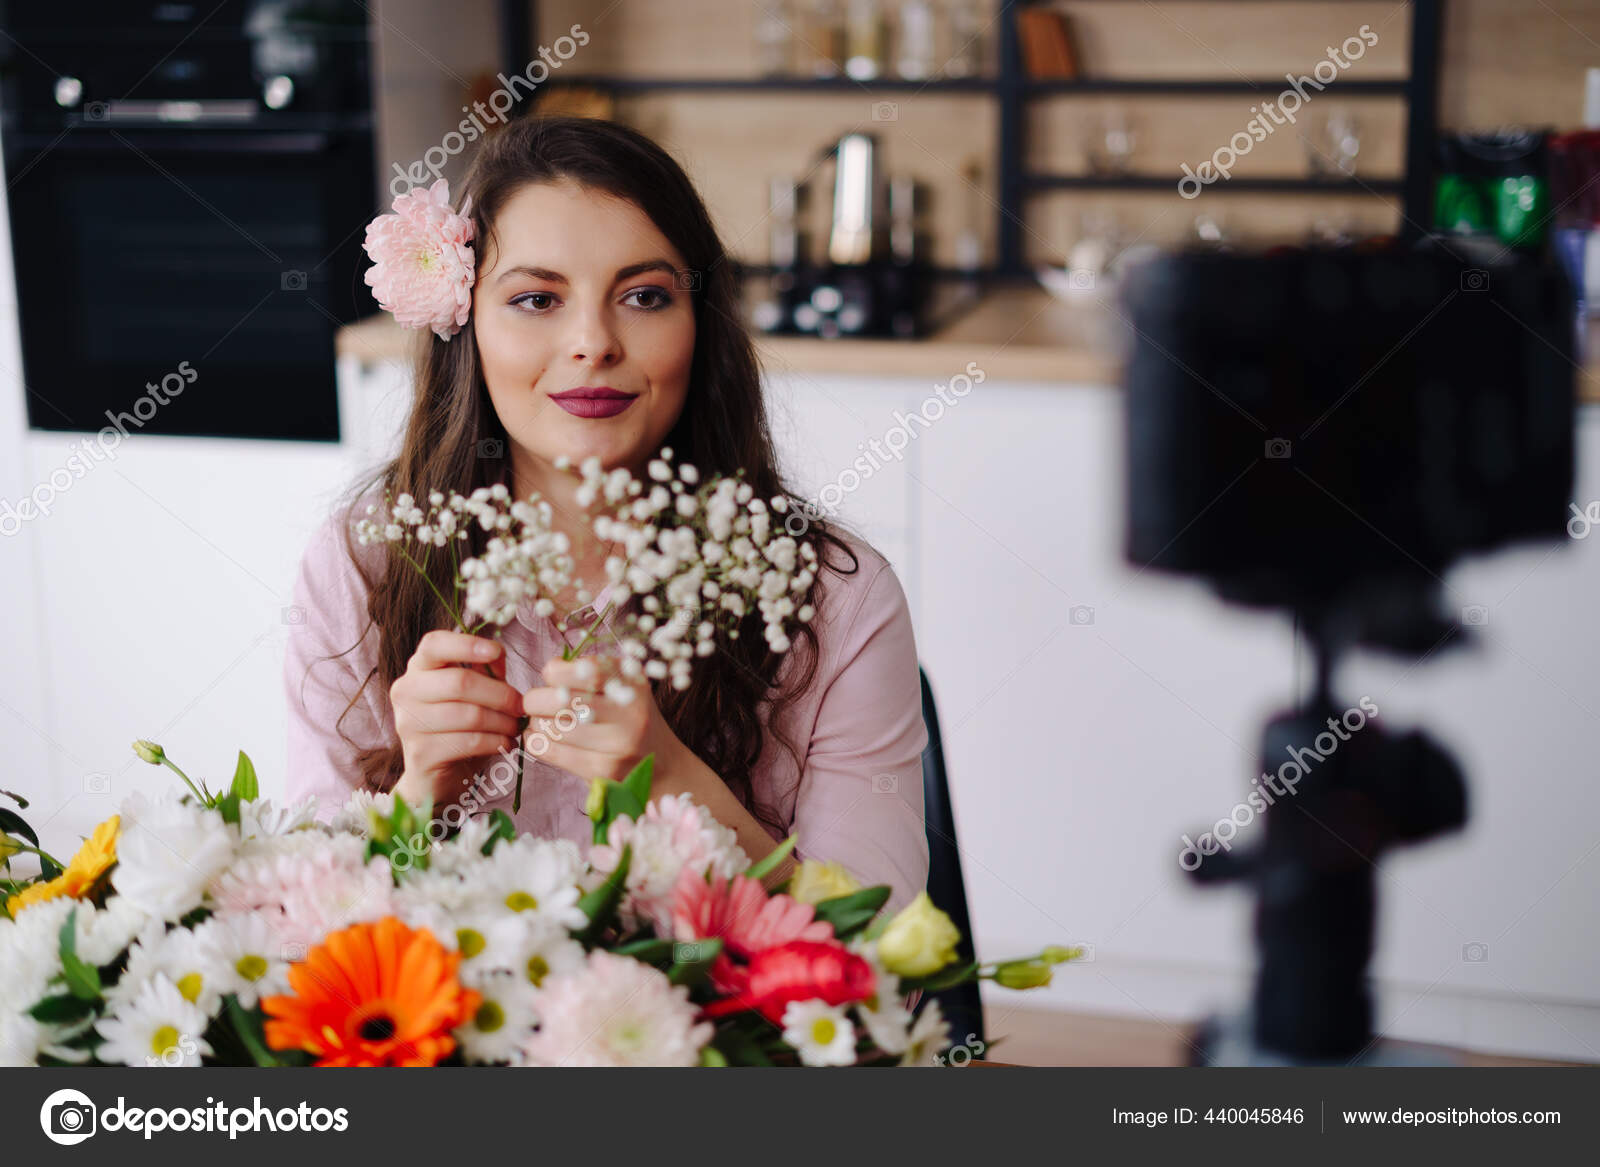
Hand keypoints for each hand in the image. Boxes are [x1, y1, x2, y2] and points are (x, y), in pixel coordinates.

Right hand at [391, 630, 525, 807]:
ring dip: (502, 722)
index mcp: (418, 669)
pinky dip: (496, 742)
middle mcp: (406, 692)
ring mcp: (408, 724)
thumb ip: (483, 670)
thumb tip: (498, 651)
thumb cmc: (458, 727)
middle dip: (500, 694)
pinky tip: (506, 744)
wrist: (435, 776)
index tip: (496, 651)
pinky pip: (469, 742)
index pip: (434, 645)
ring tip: (515, 727)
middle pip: (460, 682)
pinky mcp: (420, 753)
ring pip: (469, 715)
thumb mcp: (473, 694)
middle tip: (520, 706)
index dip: (466, 644)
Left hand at [523, 654, 683, 783]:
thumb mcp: (625, 688)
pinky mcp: (602, 771)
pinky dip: (536, 741)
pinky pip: (550, 751)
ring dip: (536, 722)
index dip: (556, 671)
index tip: (552, 675)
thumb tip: (552, 668)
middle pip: (562, 699)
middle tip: (536, 702)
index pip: (586, 670)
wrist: (661, 765)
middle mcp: (631, 714)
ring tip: (544, 721)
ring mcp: (617, 745)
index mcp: (635, 685)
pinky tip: (543, 738)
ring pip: (550, 727)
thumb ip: (593, 673)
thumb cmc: (631, 719)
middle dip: (535, 699)